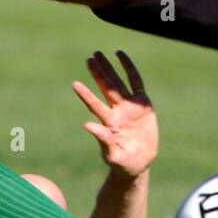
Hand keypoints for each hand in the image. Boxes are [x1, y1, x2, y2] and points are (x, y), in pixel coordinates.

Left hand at [72, 51, 157, 178]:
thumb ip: (102, 140)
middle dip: (98, 73)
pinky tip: (121, 56)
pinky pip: (136, 83)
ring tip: (98, 54)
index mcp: (109, 124)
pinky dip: (130, 69)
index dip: (86, 95)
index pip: (95, 105)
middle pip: (106, 88)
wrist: (139, 163)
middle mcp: (117, 112)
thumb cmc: (123, 162)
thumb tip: (87, 125)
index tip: (75, 84)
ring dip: (109, 68)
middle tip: (89, 58)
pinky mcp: (143, 104)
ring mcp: (129, 107)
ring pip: (118, 82)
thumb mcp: (113, 155)